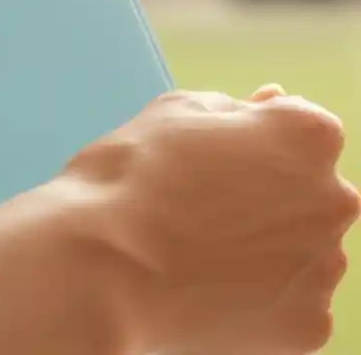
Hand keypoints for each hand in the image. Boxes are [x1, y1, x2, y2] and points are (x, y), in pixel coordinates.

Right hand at [63, 86, 359, 353]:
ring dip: (262, 253)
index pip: (302, 133)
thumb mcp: (173, 113)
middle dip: (266, 201)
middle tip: (197, 212)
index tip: (211, 163)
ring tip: (195, 256)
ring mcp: (324, 267)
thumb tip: (270, 105)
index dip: (251, 146)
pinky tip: (204, 292)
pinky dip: (255, 302)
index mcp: (308, 138)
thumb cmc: (127, 183)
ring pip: (300, 254)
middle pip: (308, 196)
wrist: (97, 269)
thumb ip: (237, 109)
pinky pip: (288, 307)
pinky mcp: (307, 324)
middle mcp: (333, 199)